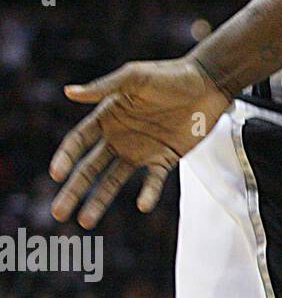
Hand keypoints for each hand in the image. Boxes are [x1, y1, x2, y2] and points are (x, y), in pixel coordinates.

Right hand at [49, 58, 232, 227]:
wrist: (209, 83)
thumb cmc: (171, 75)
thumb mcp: (136, 78)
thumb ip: (105, 87)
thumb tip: (68, 92)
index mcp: (107, 117)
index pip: (78, 142)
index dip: (66, 158)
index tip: (56, 175)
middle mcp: (120, 137)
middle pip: (90, 168)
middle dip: (73, 190)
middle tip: (58, 213)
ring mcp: (141, 150)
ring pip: (114, 181)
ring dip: (99, 201)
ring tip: (85, 222)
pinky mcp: (165, 158)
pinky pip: (153, 181)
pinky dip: (148, 193)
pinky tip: (142, 205)